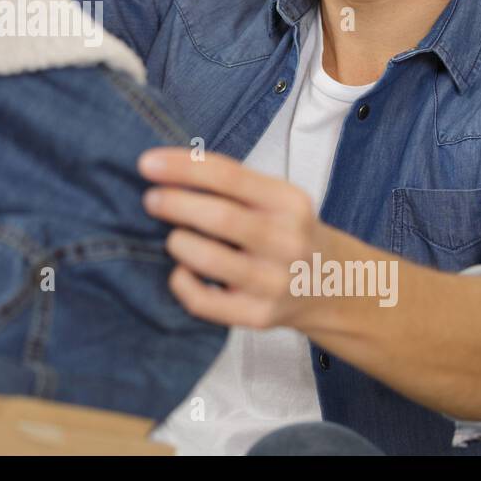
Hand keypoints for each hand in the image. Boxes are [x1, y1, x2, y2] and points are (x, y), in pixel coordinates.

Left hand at [138, 147, 320, 328]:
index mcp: (289, 202)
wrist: (334, 285)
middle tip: (151, 200)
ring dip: (177, 242)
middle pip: (219, 217)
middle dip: (174, 204)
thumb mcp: (275, 199)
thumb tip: (165, 169)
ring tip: (174, 237)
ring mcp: (274, 282)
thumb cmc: (287, 232)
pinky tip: (182, 271)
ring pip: (208, 258)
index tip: (147, 164)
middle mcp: (287, 242)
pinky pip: (202, 301)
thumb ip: (230, 184)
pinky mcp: (259, 316)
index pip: (228, 176)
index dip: (182, 167)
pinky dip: (181, 281)